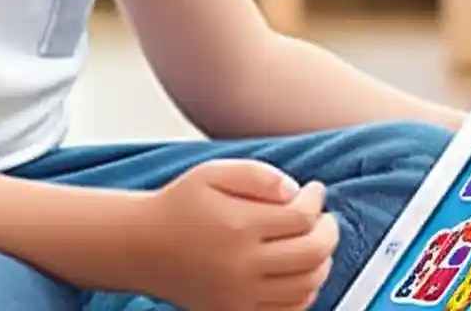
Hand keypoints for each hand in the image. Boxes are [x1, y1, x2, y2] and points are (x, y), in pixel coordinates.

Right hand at [133, 159, 339, 310]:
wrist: (141, 246)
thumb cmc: (179, 205)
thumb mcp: (213, 172)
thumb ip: (259, 175)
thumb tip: (296, 192)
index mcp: (238, 226)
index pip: (302, 217)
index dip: (316, 201)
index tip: (314, 191)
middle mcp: (242, 265)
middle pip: (313, 254)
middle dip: (329, 232)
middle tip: (324, 218)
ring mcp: (240, 295)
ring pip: (308, 285)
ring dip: (322, 261)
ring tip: (313, 241)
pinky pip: (290, 309)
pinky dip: (305, 290)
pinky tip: (298, 270)